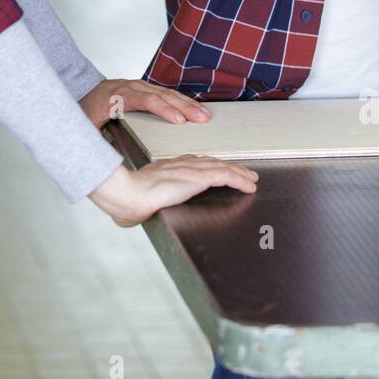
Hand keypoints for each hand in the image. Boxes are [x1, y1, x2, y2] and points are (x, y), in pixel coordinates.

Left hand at [79, 77, 211, 127]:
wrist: (79, 88)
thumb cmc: (84, 109)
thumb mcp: (86, 125)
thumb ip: (96, 139)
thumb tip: (107, 159)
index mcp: (119, 96)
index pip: (146, 100)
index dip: (164, 110)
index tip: (179, 121)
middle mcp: (131, 87)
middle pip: (162, 95)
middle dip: (184, 107)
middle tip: (202, 118)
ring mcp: (139, 86)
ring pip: (167, 93)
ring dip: (187, 103)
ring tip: (204, 114)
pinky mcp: (143, 88)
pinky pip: (165, 93)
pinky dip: (181, 101)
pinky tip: (193, 108)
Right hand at [89, 157, 257, 226]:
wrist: (129, 194)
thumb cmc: (127, 200)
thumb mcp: (136, 200)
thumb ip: (139, 204)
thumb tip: (129, 215)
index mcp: (166, 168)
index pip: (193, 163)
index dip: (208, 166)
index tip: (215, 169)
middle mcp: (181, 165)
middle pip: (211, 162)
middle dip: (227, 166)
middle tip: (242, 172)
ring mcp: (191, 170)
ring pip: (222, 168)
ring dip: (239, 173)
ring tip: (251, 178)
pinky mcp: (199, 178)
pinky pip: (226, 176)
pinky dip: (240, 180)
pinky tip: (249, 185)